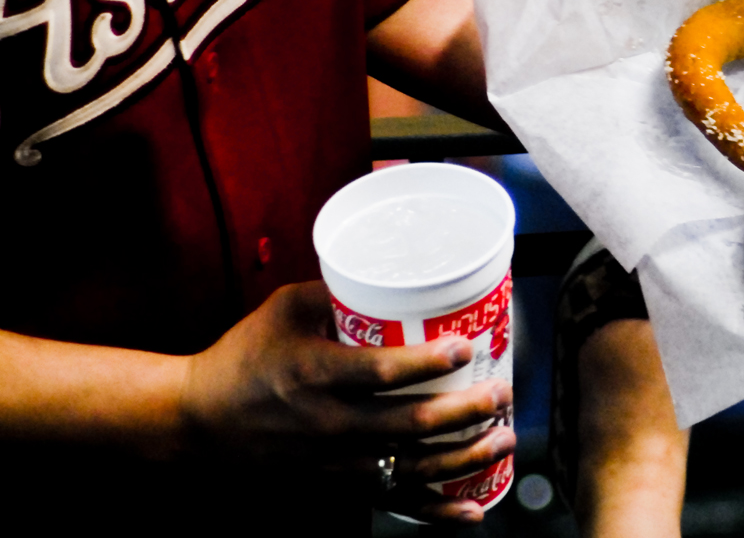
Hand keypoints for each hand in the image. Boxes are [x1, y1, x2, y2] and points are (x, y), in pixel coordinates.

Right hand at [180, 281, 514, 523]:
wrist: (199, 422)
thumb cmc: (245, 355)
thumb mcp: (284, 309)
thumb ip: (338, 290)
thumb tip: (395, 274)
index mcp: (315, 374)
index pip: (380, 372)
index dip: (428, 362)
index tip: (466, 347)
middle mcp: (328, 423)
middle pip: (408, 424)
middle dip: (465, 412)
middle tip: (502, 394)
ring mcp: (334, 460)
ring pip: (410, 466)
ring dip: (464, 456)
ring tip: (504, 438)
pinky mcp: (336, 483)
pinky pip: (393, 501)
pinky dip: (437, 509)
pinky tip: (473, 509)